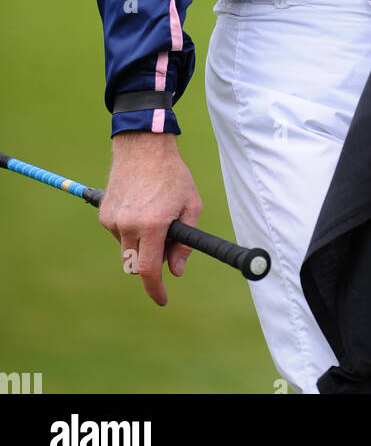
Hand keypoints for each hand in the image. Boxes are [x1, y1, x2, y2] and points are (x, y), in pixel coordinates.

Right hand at [99, 131, 201, 305]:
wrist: (143, 146)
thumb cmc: (173, 174)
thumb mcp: (191, 205)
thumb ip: (185, 241)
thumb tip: (176, 270)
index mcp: (152, 225)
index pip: (149, 271)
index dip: (155, 290)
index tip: (163, 300)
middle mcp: (128, 226)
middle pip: (135, 266)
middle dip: (150, 265)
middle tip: (166, 246)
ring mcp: (113, 220)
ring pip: (127, 250)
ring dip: (141, 245)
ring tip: (155, 215)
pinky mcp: (104, 214)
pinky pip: (118, 234)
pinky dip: (130, 231)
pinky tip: (140, 207)